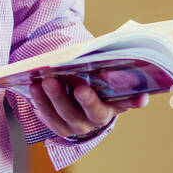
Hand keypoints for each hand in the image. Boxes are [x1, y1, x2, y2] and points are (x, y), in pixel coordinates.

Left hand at [26, 71, 148, 140]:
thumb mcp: (104, 71)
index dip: (133, 100)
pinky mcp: (60, 127)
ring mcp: (78, 125)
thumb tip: (121, 44)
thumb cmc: (93, 79)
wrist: (78, 101)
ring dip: (55, 99)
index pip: (127, 102)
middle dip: (87, 100)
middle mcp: (98, 119)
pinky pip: (49, 117)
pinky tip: (34, 87)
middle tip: (80, 88)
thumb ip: (111, 63)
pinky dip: (40, 103)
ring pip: (66, 116)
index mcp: (115, 104)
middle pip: (93, 112)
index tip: (138, 94)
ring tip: (45, 81)